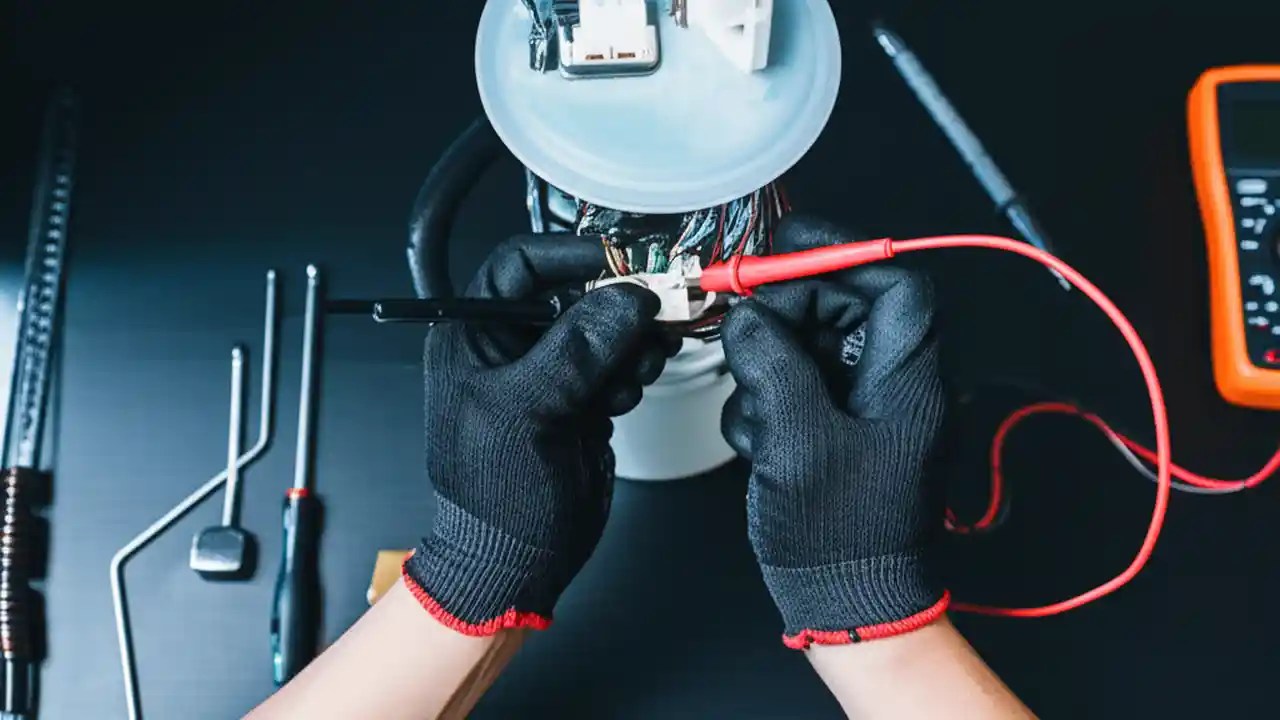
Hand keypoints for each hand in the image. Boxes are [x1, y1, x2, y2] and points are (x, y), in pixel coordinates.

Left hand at [404, 234, 674, 634]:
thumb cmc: (490, 491)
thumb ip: (575, 348)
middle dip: (618, 303)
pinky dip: (633, 372)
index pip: (520, 263)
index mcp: (474, 335)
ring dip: (632, 341)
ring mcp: (549, 377)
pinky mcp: (581, 404)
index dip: (570, 254)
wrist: (514, 561)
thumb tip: (627, 299)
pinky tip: (626, 395)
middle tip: (657, 310)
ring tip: (642, 362)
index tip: (620, 260)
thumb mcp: (525, 408)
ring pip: (605, 330)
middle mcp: (511, 347)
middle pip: (575, 295)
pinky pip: (617, 366)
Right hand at [721, 215, 948, 648]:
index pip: (893, 283)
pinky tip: (762, 447)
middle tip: (747, 336)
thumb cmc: (839, 533)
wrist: (846, 604)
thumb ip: (772, 363)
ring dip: (769, 370)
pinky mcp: (836, 431)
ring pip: (809, 346)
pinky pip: (797, 387)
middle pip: (843, 307)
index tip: (785, 247)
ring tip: (760, 418)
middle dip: (787, 315)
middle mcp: (893, 384)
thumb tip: (747, 316)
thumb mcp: (798, 439)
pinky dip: (768, 406)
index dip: (842, 254)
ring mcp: (864, 408)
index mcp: (907, 378)